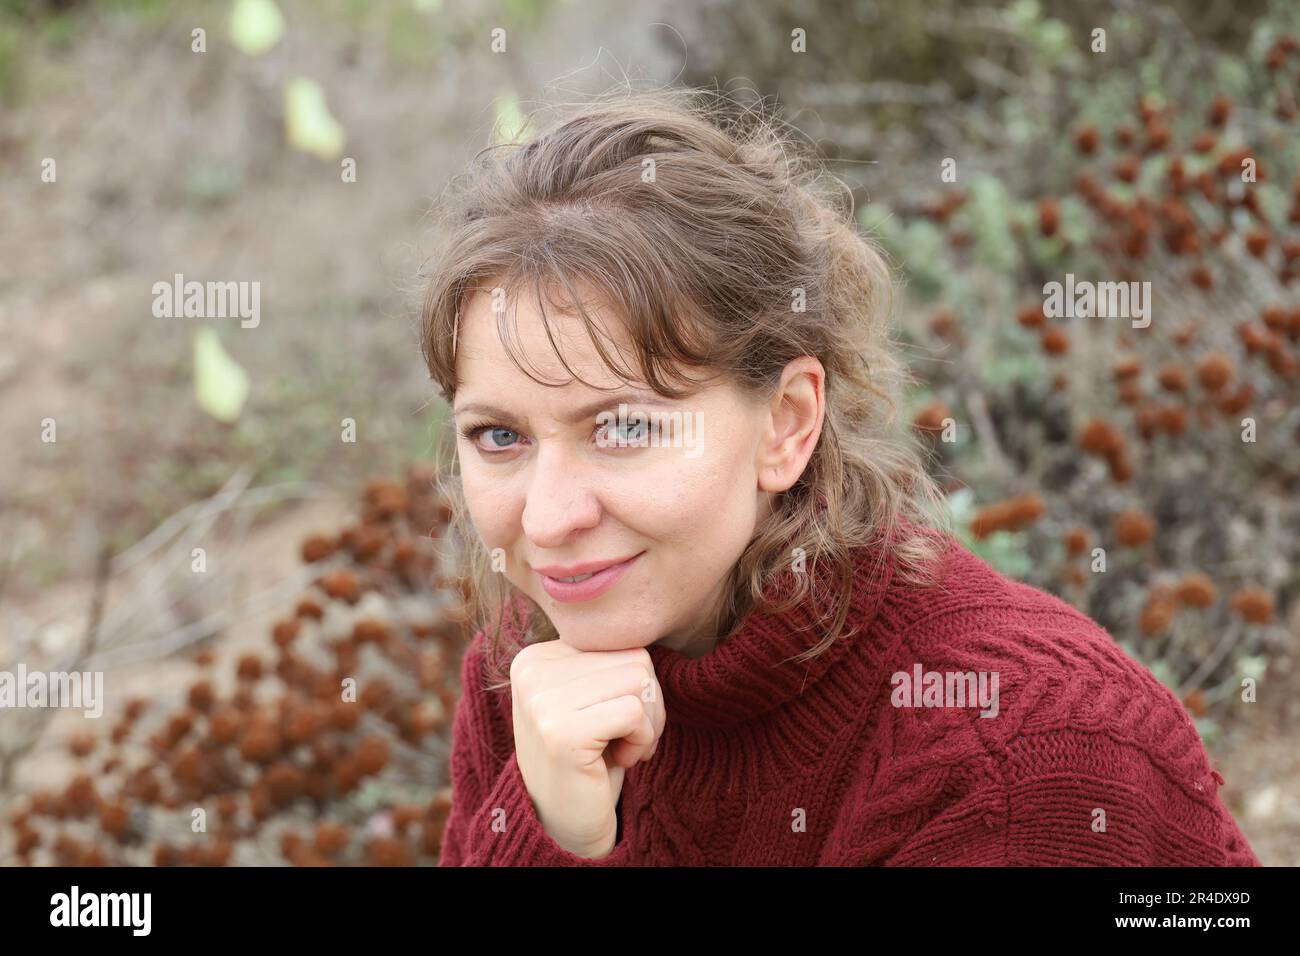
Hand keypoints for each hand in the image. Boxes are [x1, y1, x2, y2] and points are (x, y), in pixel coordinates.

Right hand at [509, 640, 664, 857]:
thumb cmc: (590, 758)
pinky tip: (614, 761)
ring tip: (617, 747)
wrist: (564, 825)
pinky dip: (641, 741)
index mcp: (537, 656)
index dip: (635, 684)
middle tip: (622, 738)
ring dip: (646, 723)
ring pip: (640, 681)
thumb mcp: (593, 697)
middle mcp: (532, 669)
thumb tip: (646, 618)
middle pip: (635, 657)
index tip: (613, 720)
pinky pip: (635, 712)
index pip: (620, 641)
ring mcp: (541, 700)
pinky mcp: (560, 731)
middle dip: (647, 703)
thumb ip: (608, 661)